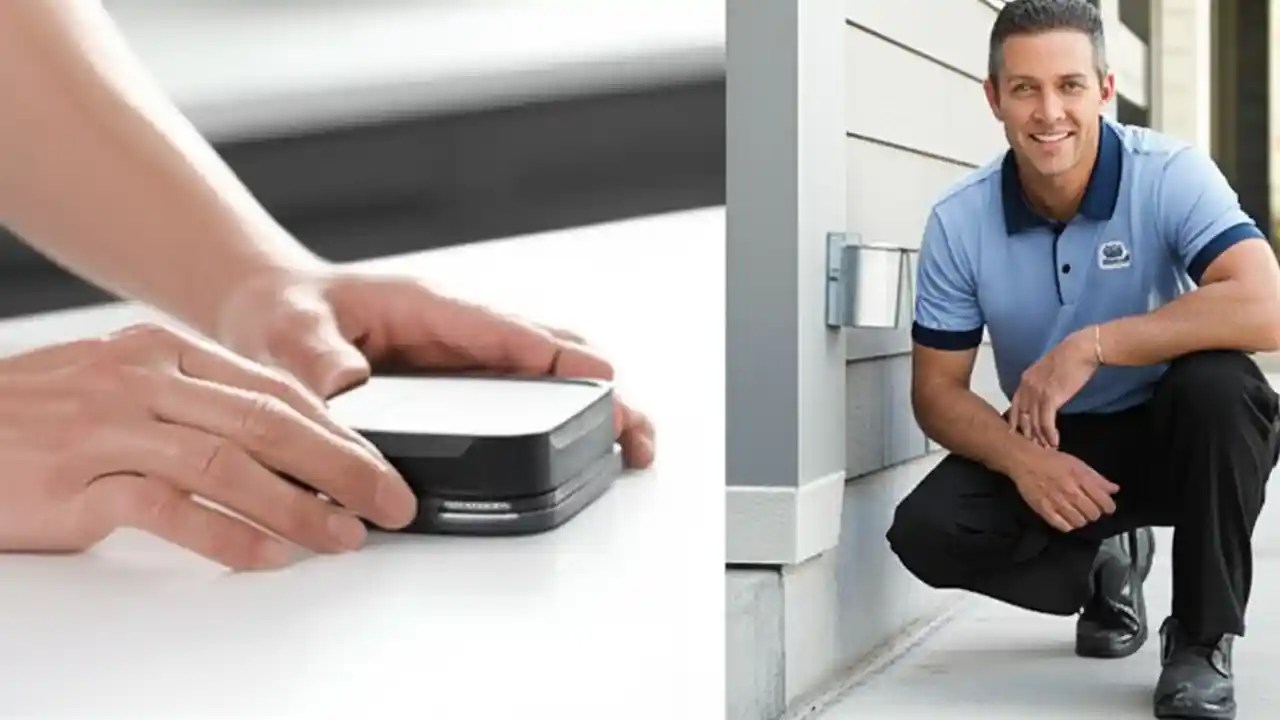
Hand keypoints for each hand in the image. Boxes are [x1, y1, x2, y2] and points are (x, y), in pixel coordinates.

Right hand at [0, 323, 416, 570]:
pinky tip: (266, 557)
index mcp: (161, 351)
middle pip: (267, 421)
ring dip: (296, 505)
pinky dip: (225, 535)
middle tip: (389, 499)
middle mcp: (141, 379)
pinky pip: (168, 509)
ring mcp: (107, 428)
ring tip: (342, 535)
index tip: (378, 465)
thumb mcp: (119, 386)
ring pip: (227, 463)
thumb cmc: (32, 416)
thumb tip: (279, 441)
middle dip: (342, 465)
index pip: (273, 389)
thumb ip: (193, 403)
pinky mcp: (74, 482)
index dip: (337, 431)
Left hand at [214, 267, 656, 468]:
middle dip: (596, 389)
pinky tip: (584, 448)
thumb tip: (349, 387)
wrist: (269, 310)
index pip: (502, 330)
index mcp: (425, 307)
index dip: (553, 355)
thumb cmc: (281, 311)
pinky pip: (521, 398)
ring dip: (589, 407)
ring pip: (544, 377)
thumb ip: (315, 356)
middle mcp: (458, 332)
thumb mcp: (286, 329)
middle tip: (631, 430)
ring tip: (629, 447)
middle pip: (546, 354)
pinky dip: (560, 419)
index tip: (598, 377)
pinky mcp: (459, 386)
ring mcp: (464, 360)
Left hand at [1007, 327, 1099, 447]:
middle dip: (1027, 434)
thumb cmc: (1071, 358)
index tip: (1018, 435)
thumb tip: (1046, 396)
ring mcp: (1036, 392)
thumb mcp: (1049, 371)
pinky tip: (1054, 442)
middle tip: (1033, 448)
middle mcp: (1027, 387)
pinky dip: (1049, 434)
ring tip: (1046, 450)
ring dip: (1039, 438)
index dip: (1016, 422)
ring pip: (1033, 422)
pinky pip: (1046, 422)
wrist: (1081, 349)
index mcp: (1025, 380)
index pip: (1014, 405)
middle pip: (1021, 417)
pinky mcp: (1050, 397)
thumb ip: (1042, 384)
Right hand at [1009, 446, 1119, 532]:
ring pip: (1080, 522)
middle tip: (1088, 508)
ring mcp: (1057, 502)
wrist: (1025, 462)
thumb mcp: (1078, 464)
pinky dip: (1068, 525)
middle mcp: (1071, 492)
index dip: (1108, 507)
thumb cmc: (1052, 461)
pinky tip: (1066, 518)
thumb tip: (1114, 489)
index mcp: (1081, 478)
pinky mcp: (1044, 510)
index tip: (1106, 507)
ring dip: (1081, 519)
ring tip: (1076, 513)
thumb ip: (1097, 478)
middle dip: (1094, 512)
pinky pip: (1063, 526)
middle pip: (1093, 514)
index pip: (1105, 503)